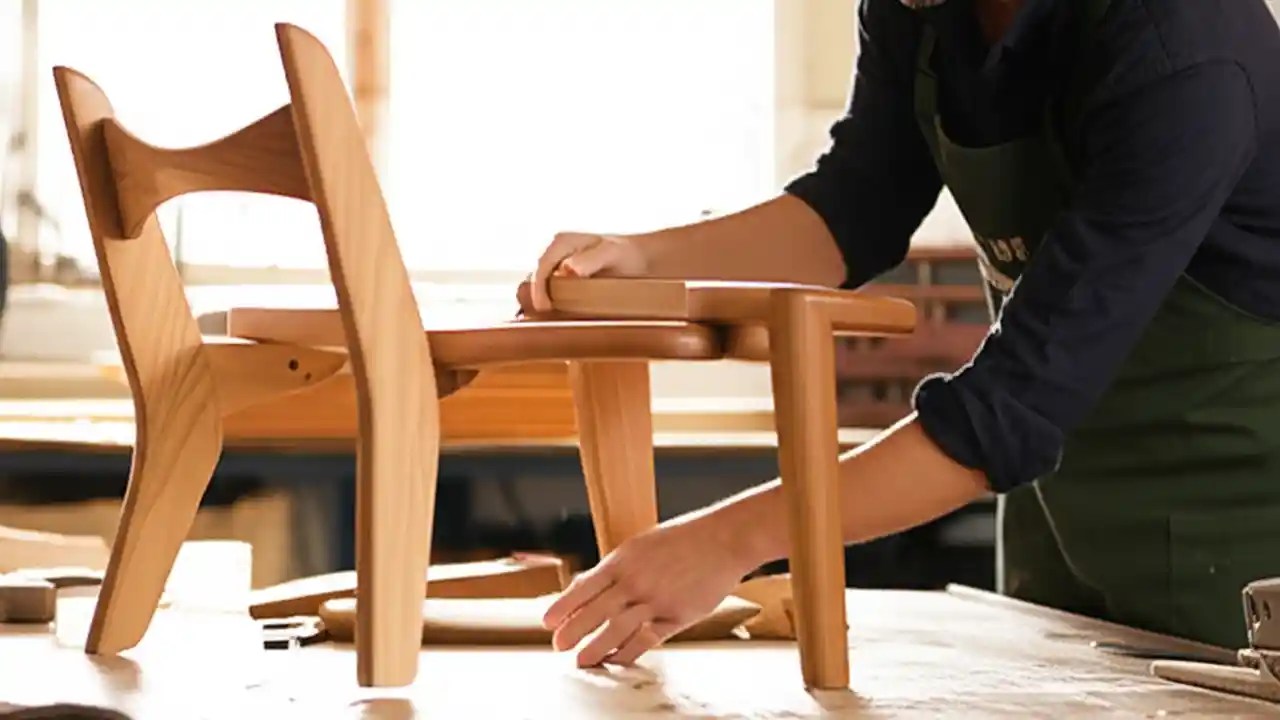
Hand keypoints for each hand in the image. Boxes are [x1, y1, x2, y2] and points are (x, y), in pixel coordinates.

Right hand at [522, 232, 648, 313]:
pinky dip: (551, 309)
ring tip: (552, 322)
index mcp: (561, 243)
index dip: (539, 289)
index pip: (541, 268)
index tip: (545, 308)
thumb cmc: (626, 255)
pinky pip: (548, 297)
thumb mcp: (612, 254)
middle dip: (537, 299)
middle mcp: (554, 255)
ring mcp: (556, 270)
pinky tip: (559, 321)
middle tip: (548, 319)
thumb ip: (590, 260)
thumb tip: (568, 269)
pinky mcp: (561, 284)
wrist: (639, 260)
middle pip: (535, 281)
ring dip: (542, 306)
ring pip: (538, 291)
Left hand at [540, 512, 754, 667]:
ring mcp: (656, 599)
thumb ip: (615, 567)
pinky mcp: (676, 616)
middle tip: (558, 646)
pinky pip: (647, 639)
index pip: (585, 586)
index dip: (564, 606)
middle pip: (596, 611)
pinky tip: (617, 660)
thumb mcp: (641, 545)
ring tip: (582, 661)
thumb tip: (585, 584)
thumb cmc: (682, 539)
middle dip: (573, 631)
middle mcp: (636, 580)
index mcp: (624, 559)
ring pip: (618, 629)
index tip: (547, 622)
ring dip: (597, 648)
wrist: (722, 539)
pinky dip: (629, 652)